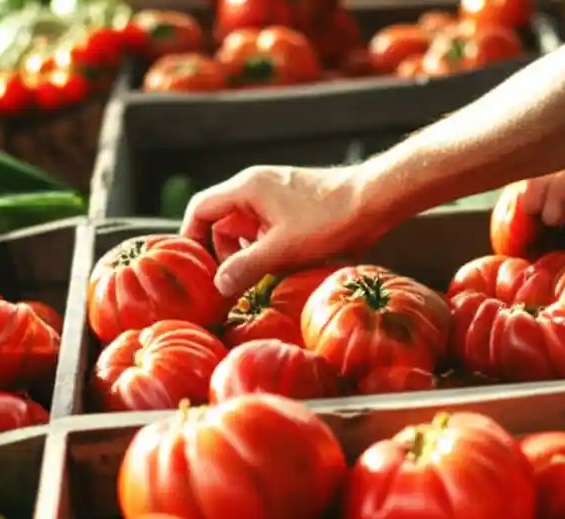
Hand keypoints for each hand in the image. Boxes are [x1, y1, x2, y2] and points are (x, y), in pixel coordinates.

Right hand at [180, 165, 387, 296]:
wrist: (374, 200)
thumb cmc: (328, 219)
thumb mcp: (282, 250)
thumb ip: (246, 268)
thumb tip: (218, 286)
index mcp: (246, 188)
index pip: (200, 209)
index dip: (191, 238)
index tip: (195, 269)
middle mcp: (255, 187)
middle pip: (220, 222)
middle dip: (220, 253)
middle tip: (226, 283)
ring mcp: (275, 196)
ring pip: (244, 229)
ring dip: (243, 255)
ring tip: (253, 280)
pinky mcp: (292, 208)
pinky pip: (265, 231)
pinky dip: (264, 250)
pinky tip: (278, 270)